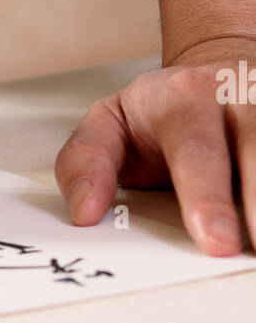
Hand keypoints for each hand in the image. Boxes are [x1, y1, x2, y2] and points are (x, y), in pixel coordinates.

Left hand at [56, 38, 254, 255]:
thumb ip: (84, 163)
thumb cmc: (156, 114)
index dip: (207, 196)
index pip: (195, 148)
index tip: (217, 240)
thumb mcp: (107, 125)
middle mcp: (237, 94)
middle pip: (255, 146)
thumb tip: (85, 212)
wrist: (211, 73)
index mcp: (182, 97)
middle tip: (254, 249)